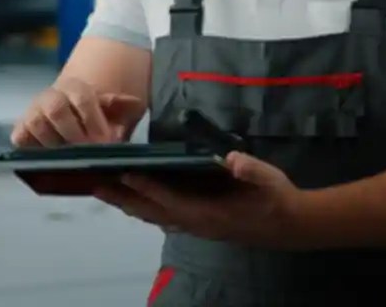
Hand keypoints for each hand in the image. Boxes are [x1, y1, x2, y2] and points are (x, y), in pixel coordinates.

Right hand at [10, 77, 145, 146]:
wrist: (72, 118)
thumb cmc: (96, 117)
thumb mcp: (116, 112)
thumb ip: (124, 108)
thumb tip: (132, 102)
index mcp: (75, 88)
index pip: (82, 98)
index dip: (94, 120)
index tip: (107, 141)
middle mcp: (50, 97)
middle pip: (55, 108)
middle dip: (73, 132)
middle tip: (87, 151)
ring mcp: (33, 114)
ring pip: (34, 123)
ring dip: (53, 143)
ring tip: (69, 159)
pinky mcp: (21, 132)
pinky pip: (19, 139)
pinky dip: (30, 149)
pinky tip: (49, 161)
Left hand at [94, 151, 308, 249]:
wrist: (291, 225)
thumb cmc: (277, 199)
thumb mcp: (269, 180)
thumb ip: (250, 170)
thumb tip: (233, 159)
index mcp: (210, 214)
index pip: (171, 200)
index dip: (147, 188)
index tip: (124, 174)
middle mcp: (197, 223)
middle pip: (152, 211)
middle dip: (124, 198)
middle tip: (95, 184)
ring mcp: (196, 226)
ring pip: (154, 216)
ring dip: (128, 204)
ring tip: (103, 191)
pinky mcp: (198, 224)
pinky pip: (163, 217)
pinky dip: (144, 208)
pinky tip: (131, 200)